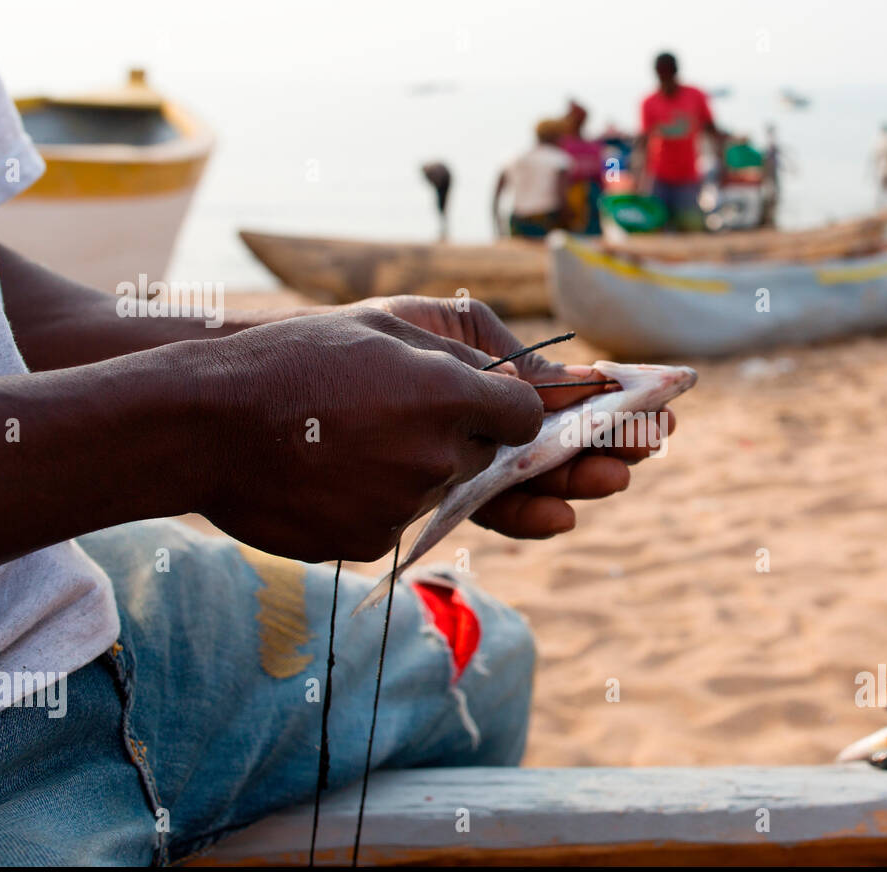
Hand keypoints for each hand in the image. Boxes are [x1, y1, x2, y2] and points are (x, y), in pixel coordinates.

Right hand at [194, 307, 541, 561]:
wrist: (205, 426)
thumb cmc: (290, 361)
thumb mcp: (378, 331)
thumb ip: (457, 360)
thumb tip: (512, 386)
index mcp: (447, 397)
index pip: (524, 416)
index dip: (506, 409)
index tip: (486, 405)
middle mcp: (437, 457)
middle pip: (479, 455)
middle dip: (453, 437)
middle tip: (388, 413)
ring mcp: (404, 506)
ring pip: (433, 488)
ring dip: (408, 467)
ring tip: (343, 438)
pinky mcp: (370, 543)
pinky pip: (392, 520)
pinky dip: (370, 501)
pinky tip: (325, 471)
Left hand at [358, 295, 675, 538]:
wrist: (232, 422)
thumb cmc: (329, 359)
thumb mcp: (427, 341)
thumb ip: (500, 370)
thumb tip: (563, 395)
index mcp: (465, 371)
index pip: (546, 392)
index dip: (601, 404)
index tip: (653, 413)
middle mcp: (458, 420)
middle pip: (540, 440)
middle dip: (593, 447)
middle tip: (639, 455)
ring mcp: (437, 467)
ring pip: (517, 480)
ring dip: (566, 482)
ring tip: (606, 482)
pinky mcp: (415, 512)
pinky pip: (479, 513)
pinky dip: (520, 515)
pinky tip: (551, 514)